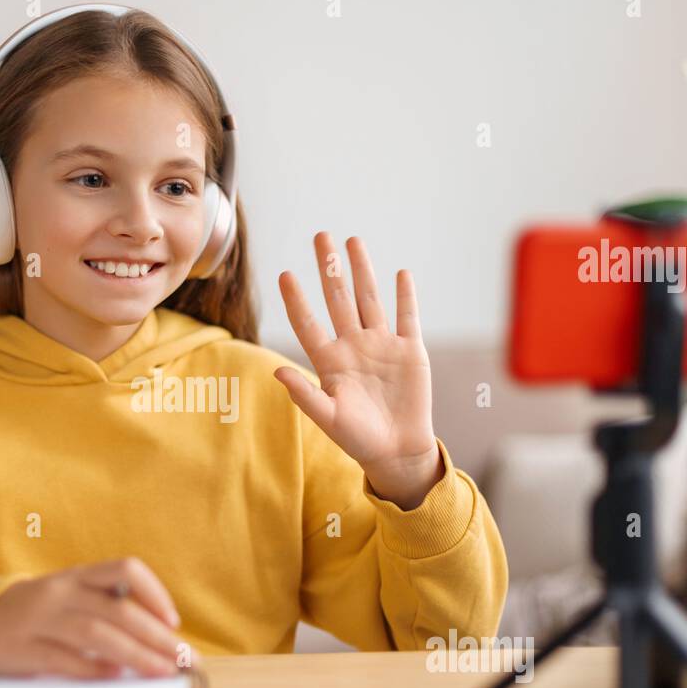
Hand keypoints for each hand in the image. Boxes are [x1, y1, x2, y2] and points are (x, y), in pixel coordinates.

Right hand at [0, 557, 185, 678]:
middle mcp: (62, 592)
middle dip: (156, 637)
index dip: (154, 593)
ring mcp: (41, 619)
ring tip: (160, 671)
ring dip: (135, 654)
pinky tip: (116, 676)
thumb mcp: (73, 596)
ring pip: (95, 633)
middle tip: (184, 659)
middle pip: (118, 610)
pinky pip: (64, 658)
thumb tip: (161, 638)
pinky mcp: (24, 648)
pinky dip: (94, 668)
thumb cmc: (42, 613)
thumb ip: (108, 607)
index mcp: (79, 575)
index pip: (125, 570)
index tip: (173, 622)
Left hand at [274, 232, 441, 509]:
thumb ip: (305, 395)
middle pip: (338, 299)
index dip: (297, 300)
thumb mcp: (328, 418)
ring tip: (352, 241)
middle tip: (320, 236)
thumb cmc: (358, 438)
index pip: (308, 323)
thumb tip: (277, 373)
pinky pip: (407, 317)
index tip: (285, 275)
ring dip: (362, 271)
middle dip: (329, 268)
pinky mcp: (410, 351)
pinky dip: (405, 296)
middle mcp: (353, 346)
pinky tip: (400, 273)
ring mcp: (382, 345)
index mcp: (330, 362)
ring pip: (369, 299)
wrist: (397, 451)